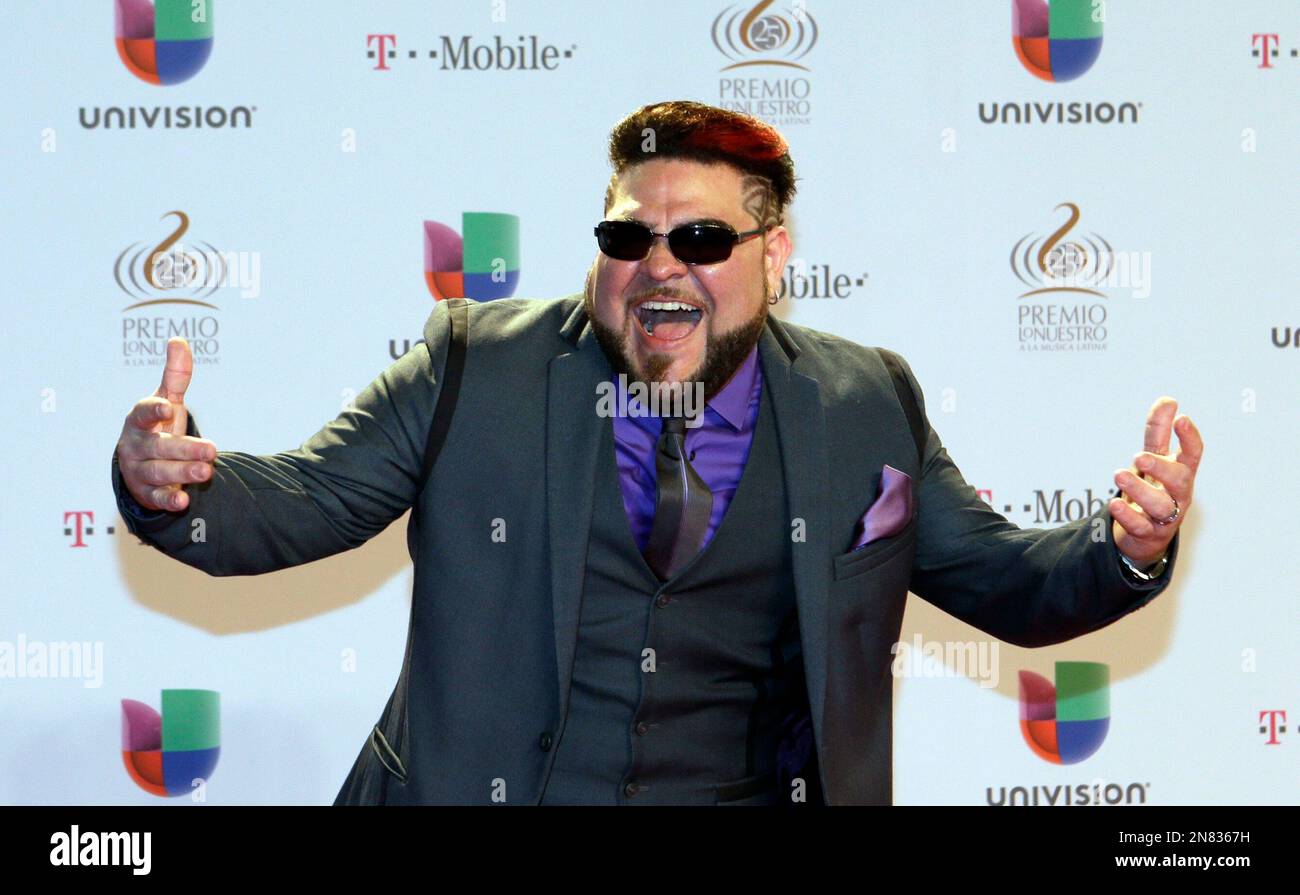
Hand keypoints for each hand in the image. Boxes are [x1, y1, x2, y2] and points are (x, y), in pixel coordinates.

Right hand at [115, 337, 216, 511]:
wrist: (140, 465)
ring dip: (182, 473)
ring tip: (206, 471)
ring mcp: (140, 470)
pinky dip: (169, 500)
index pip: (143, 413)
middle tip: (212, 450)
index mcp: (140, 421)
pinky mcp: (148, 493)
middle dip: (185, 449)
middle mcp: (136, 446)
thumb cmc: (157, 427)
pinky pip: (157, 498)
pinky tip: (183, 502)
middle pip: (159, 448)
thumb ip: (175, 375)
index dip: (154, 410)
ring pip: (159, 472)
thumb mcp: (166, 401)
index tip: (168, 407)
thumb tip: (178, 339)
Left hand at [1110, 397, 1202, 566]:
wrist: (1143, 533)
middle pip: (1180, 481)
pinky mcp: (1148, 534)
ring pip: (1160, 506)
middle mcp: (1177, 495)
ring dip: (1140, 490)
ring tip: (1118, 475)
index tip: (1181, 419)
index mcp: (1181, 473)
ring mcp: (1164, 516)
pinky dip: (1127, 516)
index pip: (1193, 454)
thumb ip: (1159, 431)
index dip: (1190, 437)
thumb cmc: (1153, 488)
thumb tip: (1168, 400)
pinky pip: (1140, 527)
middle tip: (1138, 456)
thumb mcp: (1155, 459)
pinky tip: (1114, 503)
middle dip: (1161, 467)